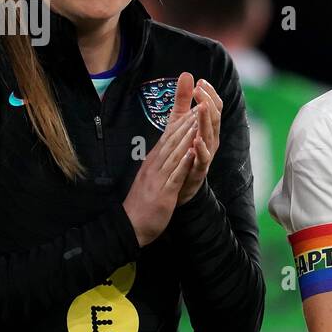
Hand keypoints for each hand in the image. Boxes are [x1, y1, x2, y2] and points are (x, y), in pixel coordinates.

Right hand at [121, 110, 197, 246]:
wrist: (131, 225)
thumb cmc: (142, 202)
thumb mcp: (151, 177)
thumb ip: (159, 162)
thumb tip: (166, 149)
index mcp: (153, 161)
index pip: (168, 137)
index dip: (182, 122)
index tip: (194, 107)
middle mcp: (155, 166)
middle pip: (172, 140)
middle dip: (187, 122)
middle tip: (200, 105)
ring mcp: (158, 178)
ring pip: (174, 154)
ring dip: (187, 137)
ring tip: (198, 121)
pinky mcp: (163, 193)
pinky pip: (175, 176)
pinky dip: (184, 163)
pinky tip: (193, 152)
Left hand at [165, 74, 221, 204]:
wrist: (176, 184)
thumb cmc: (181, 151)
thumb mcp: (179, 121)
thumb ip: (183, 100)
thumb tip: (188, 74)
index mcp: (208, 128)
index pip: (214, 107)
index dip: (209, 94)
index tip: (199, 82)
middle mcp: (211, 141)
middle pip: (214, 119)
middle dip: (207, 103)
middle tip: (198, 91)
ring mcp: (206, 156)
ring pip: (210, 137)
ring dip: (205, 122)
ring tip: (201, 108)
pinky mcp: (198, 171)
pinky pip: (202, 160)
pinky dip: (200, 151)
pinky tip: (196, 141)